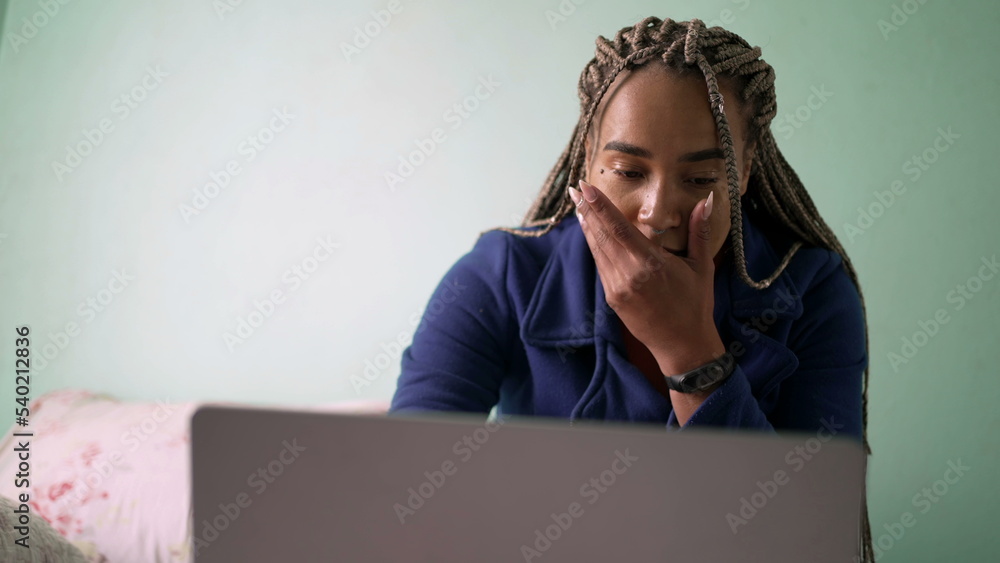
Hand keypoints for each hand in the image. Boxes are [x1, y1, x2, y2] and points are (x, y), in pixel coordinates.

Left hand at [568, 179, 725, 375]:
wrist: (682, 345)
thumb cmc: (695, 304)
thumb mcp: (702, 266)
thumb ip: (699, 231)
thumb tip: (704, 201)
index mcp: (651, 264)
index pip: (619, 228)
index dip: (600, 207)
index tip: (586, 188)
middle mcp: (630, 274)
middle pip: (602, 235)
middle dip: (586, 210)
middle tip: (575, 189)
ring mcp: (617, 288)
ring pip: (597, 250)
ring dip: (587, 226)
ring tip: (577, 205)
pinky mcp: (612, 298)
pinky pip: (600, 265)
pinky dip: (594, 246)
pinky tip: (590, 232)